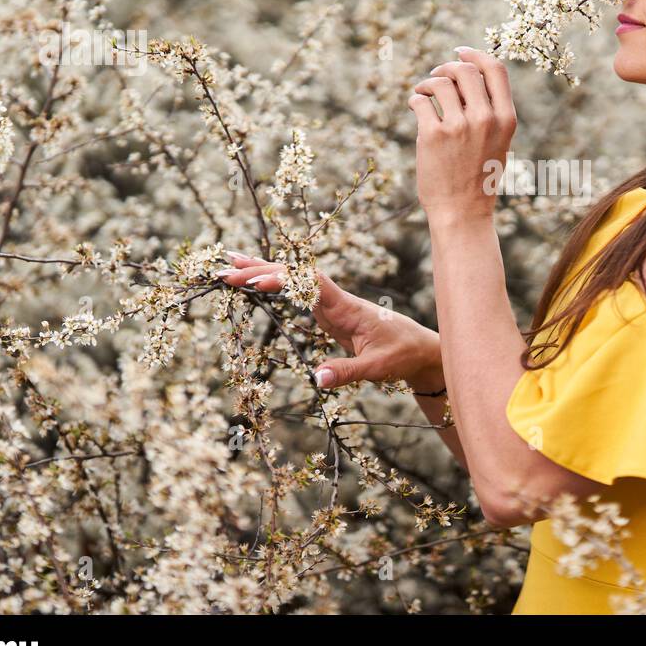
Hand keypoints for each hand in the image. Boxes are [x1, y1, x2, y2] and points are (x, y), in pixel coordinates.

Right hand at [215, 253, 440, 388]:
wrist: (419, 349)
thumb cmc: (402, 354)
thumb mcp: (377, 368)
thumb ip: (347, 372)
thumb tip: (316, 379)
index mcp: (347, 307)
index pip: (310, 284)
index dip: (283, 279)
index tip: (256, 281)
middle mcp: (336, 300)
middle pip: (295, 277)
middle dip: (261, 272)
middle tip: (226, 271)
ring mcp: (331, 305)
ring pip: (294, 281)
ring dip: (263, 273)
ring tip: (230, 266)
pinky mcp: (329, 314)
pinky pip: (297, 294)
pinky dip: (275, 286)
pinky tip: (257, 283)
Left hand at [408, 46, 516, 220]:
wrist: (462, 211)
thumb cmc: (478, 176)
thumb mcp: (498, 142)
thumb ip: (491, 110)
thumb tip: (469, 73)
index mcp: (506, 119)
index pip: (495, 69)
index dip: (476, 54)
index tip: (460, 50)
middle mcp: (485, 119)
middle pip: (464, 70)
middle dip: (446, 66)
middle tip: (436, 76)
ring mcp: (459, 126)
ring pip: (439, 82)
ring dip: (426, 83)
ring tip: (422, 94)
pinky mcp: (433, 135)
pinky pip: (419, 101)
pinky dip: (415, 99)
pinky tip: (416, 107)